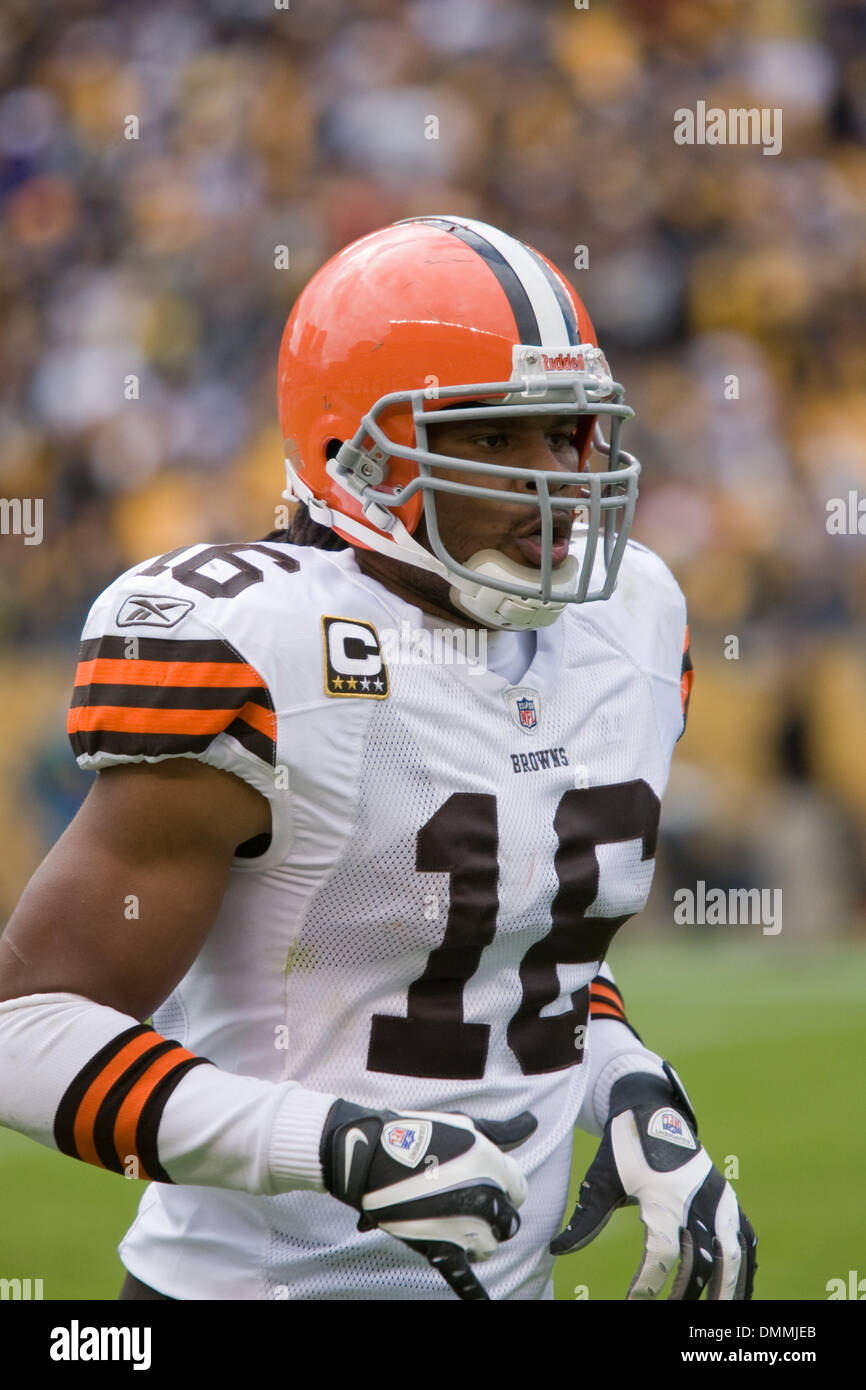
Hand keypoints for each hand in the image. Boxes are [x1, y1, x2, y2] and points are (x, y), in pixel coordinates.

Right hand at [321, 1101, 536, 1299]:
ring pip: (488, 1246)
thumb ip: (503, 1131)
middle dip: (493, 1214)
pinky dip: (475, 1295)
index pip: (519, 1190)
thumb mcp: (464, 1123)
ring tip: (452, 1222)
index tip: (485, 1181)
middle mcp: (485, 1200)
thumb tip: (531, 1123)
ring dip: (476, 1238)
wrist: (371, 1155)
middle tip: (466, 1202)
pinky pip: (464, 1279)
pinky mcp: (440, 1248)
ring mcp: (464, 1228)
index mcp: (493, 1166)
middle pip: (507, 1221)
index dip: (503, 1186)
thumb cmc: (417, 1133)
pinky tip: (485, 1305)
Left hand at [551, 1070, 756, 1298]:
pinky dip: (746, 1268)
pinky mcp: (729, 1199)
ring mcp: (719, 1199)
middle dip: (686, 1293)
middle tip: (671, 1312)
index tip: (633, 1300)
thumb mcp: (601, 1179)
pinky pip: (746, 1239)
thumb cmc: (623, 1147)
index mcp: (663, 1195)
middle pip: (701, 1260)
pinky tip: (741, 1292)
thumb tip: (558, 1250)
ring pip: (732, 1254)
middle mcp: (697, 1198)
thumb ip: (585, 1219)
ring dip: (728, 1288)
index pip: (661, 1252)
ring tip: (722, 1313)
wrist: (652, 1108)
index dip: (648, 1282)